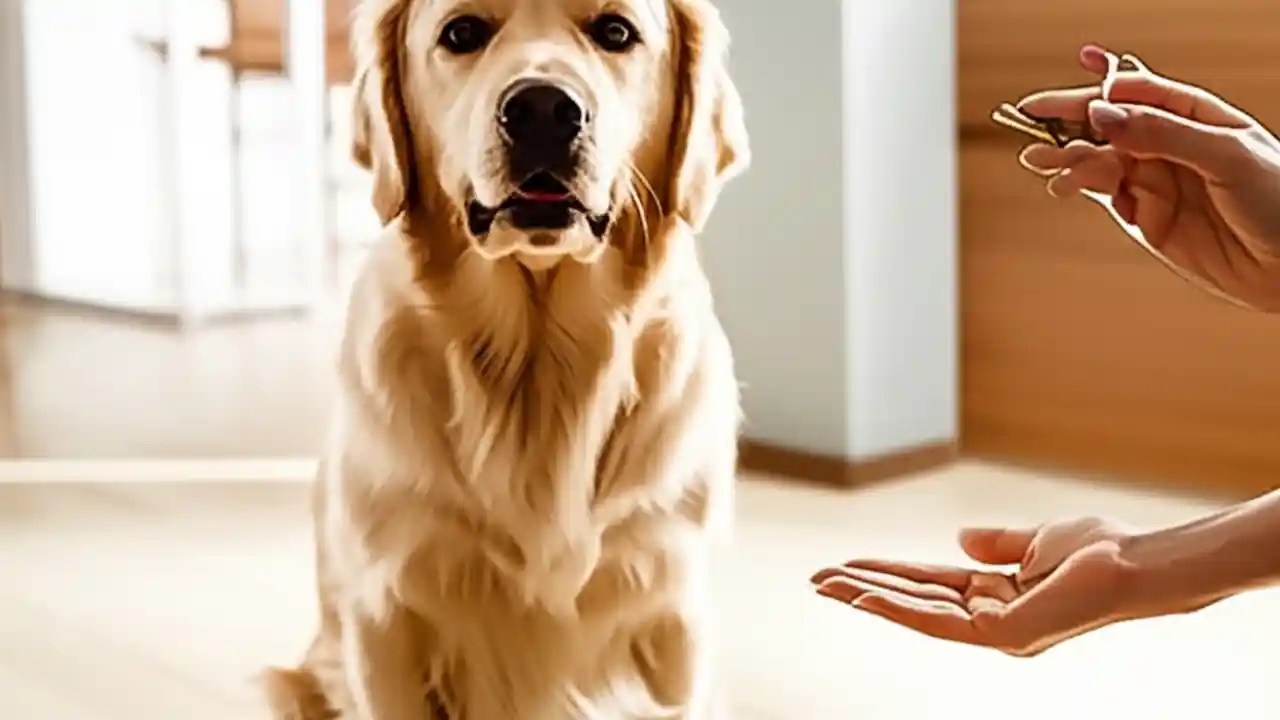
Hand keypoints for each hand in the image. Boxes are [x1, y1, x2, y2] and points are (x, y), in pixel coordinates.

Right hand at [810, 518, 1138, 656]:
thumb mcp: (1037, 540)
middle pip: (913, 602)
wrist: (1136, 561)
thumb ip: (997, 543)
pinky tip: (864, 596)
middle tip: (816, 578)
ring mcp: (995, 631)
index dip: (886, 573)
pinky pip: (938, 622)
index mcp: (996, 596)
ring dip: (867, 599)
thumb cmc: (1102, 550)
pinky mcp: (1002, 636)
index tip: (846, 564)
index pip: (927, 585)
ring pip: (917, 614)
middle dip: (863, 589)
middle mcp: (991, 619)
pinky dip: (898, 609)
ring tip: (824, 585)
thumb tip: (959, 539)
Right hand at [1016, 45, 1279, 310]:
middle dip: (1069, 119)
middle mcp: (1170, 145)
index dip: (1098, 85)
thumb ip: (1161, 134)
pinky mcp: (1146, 217)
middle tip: (1029, 117)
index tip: (1067, 88)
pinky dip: (1078, 186)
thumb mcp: (1225, 155)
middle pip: (1109, 122)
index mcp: (1196, 115)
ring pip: (1099, 159)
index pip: (1137, 89)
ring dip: (1066, 155)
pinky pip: (1104, 193)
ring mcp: (1156, 181)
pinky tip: (1060, 184)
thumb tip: (1102, 115)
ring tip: (1035, 158)